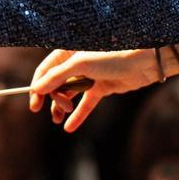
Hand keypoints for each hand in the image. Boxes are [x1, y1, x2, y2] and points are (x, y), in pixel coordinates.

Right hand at [29, 48, 162, 132]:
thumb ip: (57, 77)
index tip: (34, 105)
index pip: (46, 70)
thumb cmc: (113, 55)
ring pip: (70, 94)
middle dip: (55, 98)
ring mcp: (90, 75)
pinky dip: (78, 115)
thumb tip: (37, 88)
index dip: (38, 86)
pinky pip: (86, 103)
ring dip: (62, 107)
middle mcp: (78, 62)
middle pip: (57, 84)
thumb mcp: (80, 64)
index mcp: (69, 51)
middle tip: (60, 110)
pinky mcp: (102, 87)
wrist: (144, 62)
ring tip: (59, 120)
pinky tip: (69, 128)